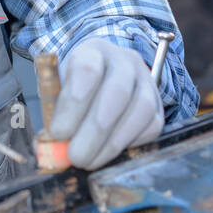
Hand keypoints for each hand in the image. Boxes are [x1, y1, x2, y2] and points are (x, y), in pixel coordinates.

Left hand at [49, 37, 163, 169]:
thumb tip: (54, 149)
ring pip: (140, 110)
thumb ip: (55, 115)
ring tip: (90, 161)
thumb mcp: (57, 91)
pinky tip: (108, 151)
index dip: (72, 104)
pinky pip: (151, 126)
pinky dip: (129, 144)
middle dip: (94, 132)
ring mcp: (146, 81)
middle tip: (76, 157)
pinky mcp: (158, 104)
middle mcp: (124, 61)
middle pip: (116, 93)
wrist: (102, 79)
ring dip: (113, 143)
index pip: (87, 70)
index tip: (58, 133)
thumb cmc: (74, 88)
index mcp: (93, 51)